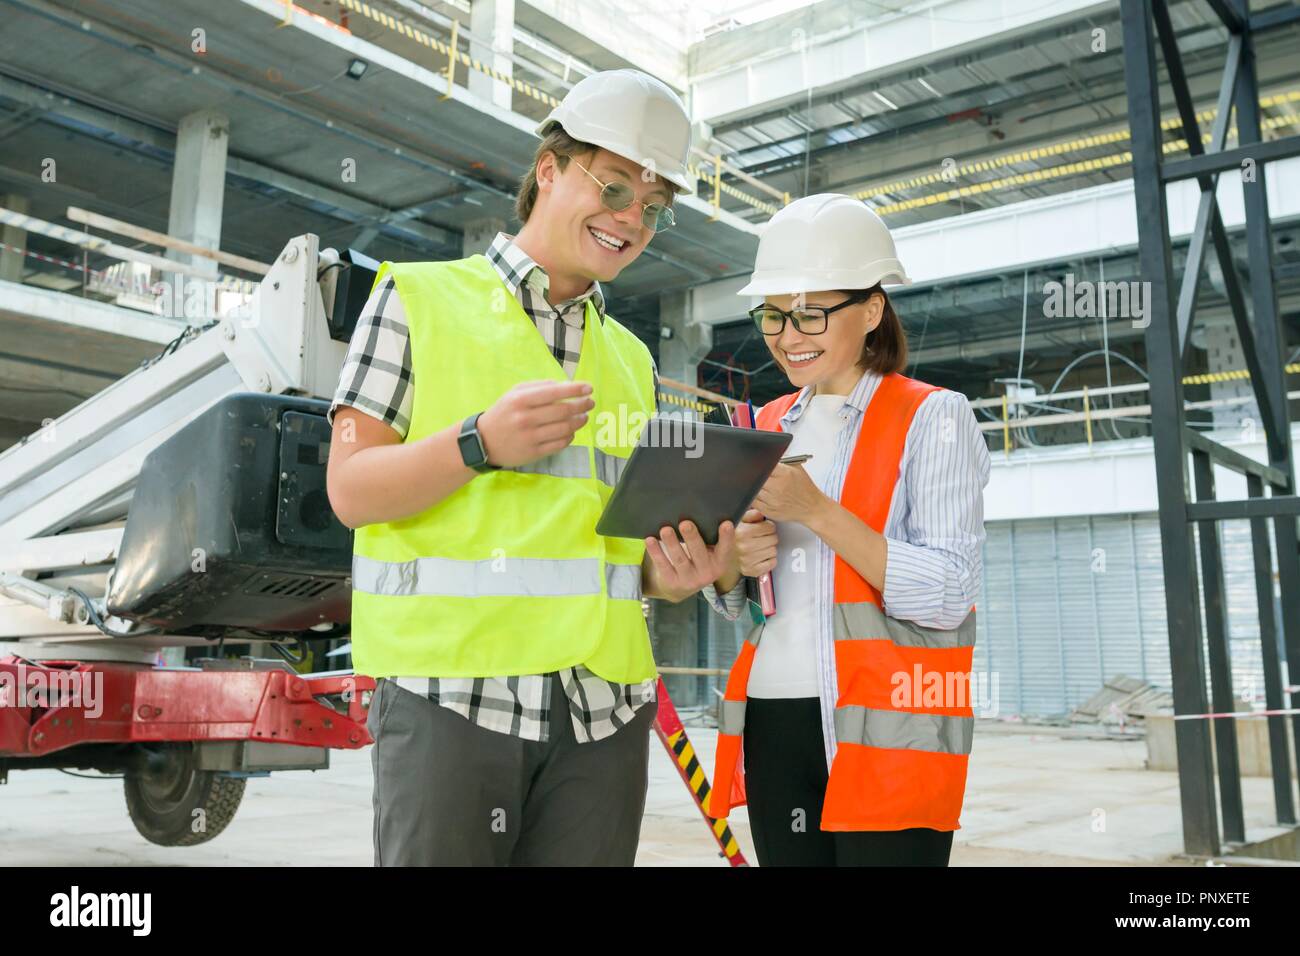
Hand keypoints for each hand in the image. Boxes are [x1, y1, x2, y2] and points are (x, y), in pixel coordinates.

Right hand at [476, 380, 594, 467]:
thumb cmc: (504, 413)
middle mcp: (526, 418)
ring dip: (579, 422)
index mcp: (521, 400)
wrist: (484, 441)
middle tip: (590, 403)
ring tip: (583, 417)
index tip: (589, 388)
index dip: (575, 390)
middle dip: (582, 406)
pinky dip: (570, 436)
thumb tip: (567, 385)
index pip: (554, 392)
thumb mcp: (515, 393)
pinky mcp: (534, 453)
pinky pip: (560, 444)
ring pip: (565, 428)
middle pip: (563, 411)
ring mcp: (530, 437)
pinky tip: (571, 431)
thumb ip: (539, 386)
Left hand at [644, 519, 736, 601]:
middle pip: (699, 553)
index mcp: (719, 563)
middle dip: (692, 537)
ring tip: (665, 529)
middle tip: (685, 523)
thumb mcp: (709, 553)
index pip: (725, 549)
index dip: (727, 537)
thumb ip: (710, 538)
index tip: (726, 523)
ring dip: (672, 543)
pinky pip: (663, 565)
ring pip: (679, 559)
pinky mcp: (672, 582)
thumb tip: (701, 510)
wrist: (681, 587)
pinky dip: (656, 552)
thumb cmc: (697, 560)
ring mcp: (689, 580)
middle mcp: (707, 573)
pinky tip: (650, 540)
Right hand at [734, 508, 777, 576]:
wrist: (722, 554)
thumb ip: (752, 514)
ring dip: (769, 548)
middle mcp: (744, 547)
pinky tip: (761, 555)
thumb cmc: (733, 536)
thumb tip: (761, 512)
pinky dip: (769, 560)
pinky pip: (772, 563)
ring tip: (760, 546)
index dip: (767, 526)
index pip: (770, 527)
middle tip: (761, 537)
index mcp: (742, 532)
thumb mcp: (740, 520)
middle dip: (769, 536)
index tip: (762, 528)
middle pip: (774, 539)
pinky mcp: (751, 570)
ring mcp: (748, 560)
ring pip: (774, 551)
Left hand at [752, 463, 825, 523]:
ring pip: (753, 490)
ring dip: (754, 487)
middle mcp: (778, 487)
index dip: (758, 465)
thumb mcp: (796, 467)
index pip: (763, 465)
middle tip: (756, 475)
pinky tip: (762, 495)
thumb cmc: (804, 486)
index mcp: (785, 474)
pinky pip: (753, 502)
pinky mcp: (769, 511)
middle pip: (755, 478)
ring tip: (762, 485)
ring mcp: (773, 501)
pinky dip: (754, 497)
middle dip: (755, 476)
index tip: (756, 464)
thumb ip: (781, 458)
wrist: (812, 507)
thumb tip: (766, 452)